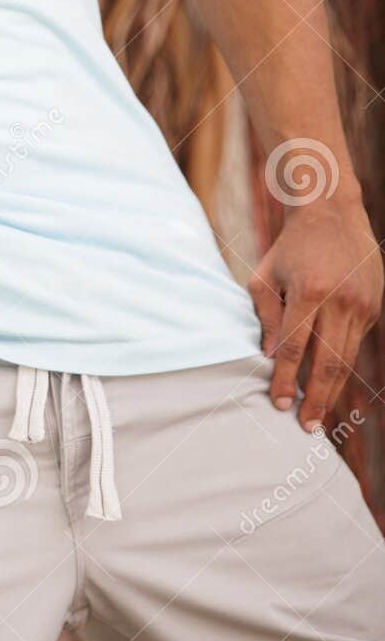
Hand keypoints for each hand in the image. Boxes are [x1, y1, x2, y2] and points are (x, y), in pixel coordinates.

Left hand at [249, 192, 382, 430]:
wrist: (333, 213)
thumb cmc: (290, 247)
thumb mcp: (266, 276)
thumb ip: (266, 317)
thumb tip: (269, 359)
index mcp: (308, 291)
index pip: (294, 347)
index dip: (286, 380)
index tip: (280, 405)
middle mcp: (339, 300)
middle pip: (327, 362)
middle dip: (316, 399)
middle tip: (306, 426)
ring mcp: (362, 305)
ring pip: (346, 358)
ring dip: (332, 390)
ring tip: (319, 415)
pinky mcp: (374, 307)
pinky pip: (355, 343)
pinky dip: (342, 364)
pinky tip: (331, 383)